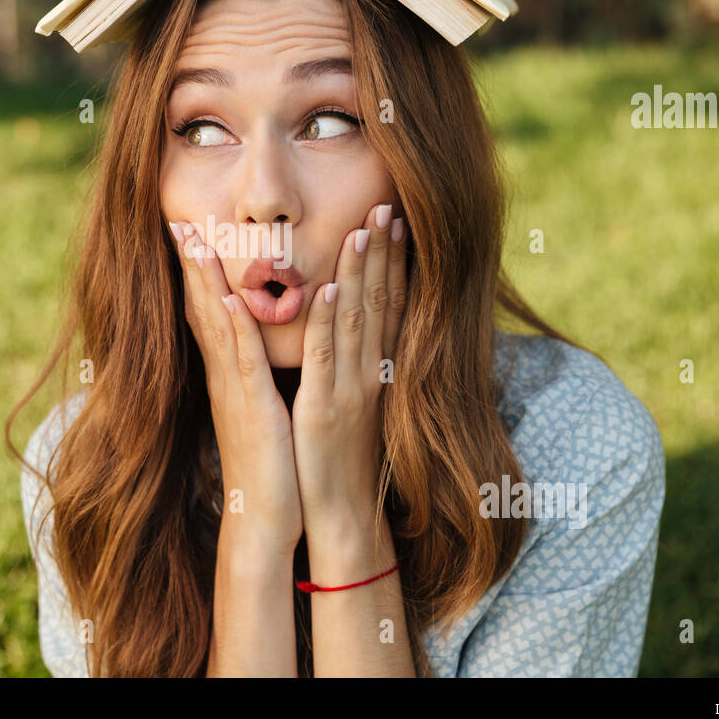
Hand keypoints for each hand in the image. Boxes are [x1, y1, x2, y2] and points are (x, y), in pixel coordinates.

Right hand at [168, 219, 303, 555]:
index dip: (198, 273)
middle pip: (202, 309)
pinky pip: (244, 360)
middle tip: (176, 220)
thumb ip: (252, 381)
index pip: (210, 313)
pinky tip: (231, 297)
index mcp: (230, 376)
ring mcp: (235, 391)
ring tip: (195, 238)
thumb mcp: (260, 413)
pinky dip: (237, 326)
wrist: (265, 520)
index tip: (189, 233)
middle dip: (191, 263)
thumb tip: (253, 354)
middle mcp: (225, 377)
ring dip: (206, 280)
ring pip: (217, 325)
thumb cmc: (270, 469)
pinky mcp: (254, 409)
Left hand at [291, 203, 407, 531]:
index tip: (395, 221)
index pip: (391, 305)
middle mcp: (371, 373)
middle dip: (384, 253)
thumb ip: (361, 366)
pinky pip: (327, 356)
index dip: (395, 262)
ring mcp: (350, 388)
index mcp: (378, 370)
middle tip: (387, 205)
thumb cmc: (342, 458)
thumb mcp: (358, 403)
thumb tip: (363, 334)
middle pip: (381, 301)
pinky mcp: (323, 407)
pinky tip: (331, 286)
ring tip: (363, 228)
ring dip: (361, 271)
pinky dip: (329, 319)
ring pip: (357, 319)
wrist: (340, 512)